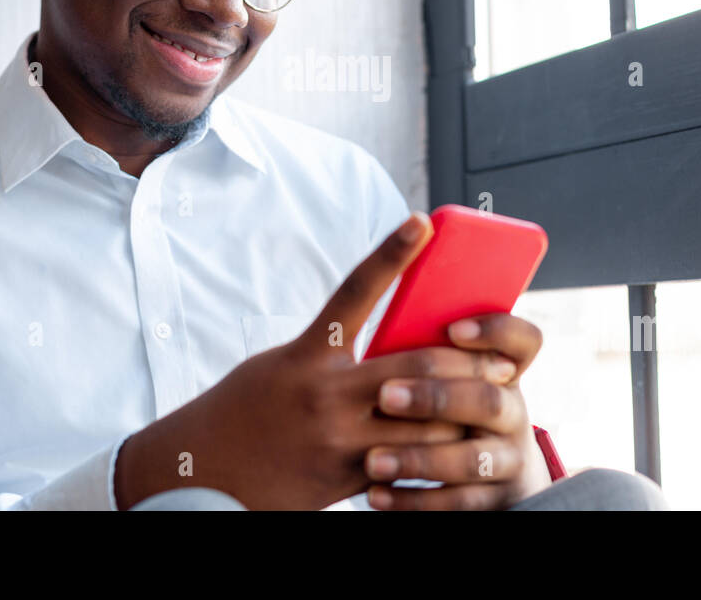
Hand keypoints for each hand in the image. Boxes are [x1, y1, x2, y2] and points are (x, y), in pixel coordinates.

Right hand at [115, 212, 520, 509]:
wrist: (198, 477)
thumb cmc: (242, 411)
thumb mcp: (280, 366)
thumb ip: (330, 353)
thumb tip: (385, 338)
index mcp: (307, 354)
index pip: (356, 291)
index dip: (391, 252)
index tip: (423, 220)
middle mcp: (326, 392)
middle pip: (417, 366)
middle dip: (467, 362)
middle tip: (502, 359)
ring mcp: (339, 439)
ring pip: (425, 421)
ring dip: (463, 413)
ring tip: (494, 404)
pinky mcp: (347, 479)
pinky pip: (406, 463)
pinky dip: (434, 456)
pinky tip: (459, 452)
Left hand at [363, 311, 552, 509]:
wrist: (488, 476)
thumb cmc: (449, 408)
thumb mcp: (453, 379)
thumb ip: (430, 352)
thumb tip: (387, 321)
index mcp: (503, 372)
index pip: (522, 341)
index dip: (496, 331)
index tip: (453, 329)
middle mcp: (513, 413)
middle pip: (488, 400)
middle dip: (435, 397)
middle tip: (384, 395)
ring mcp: (510, 458)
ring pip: (472, 460)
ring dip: (419, 459)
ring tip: (373, 461)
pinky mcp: (497, 500)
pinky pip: (458, 503)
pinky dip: (414, 500)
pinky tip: (376, 495)